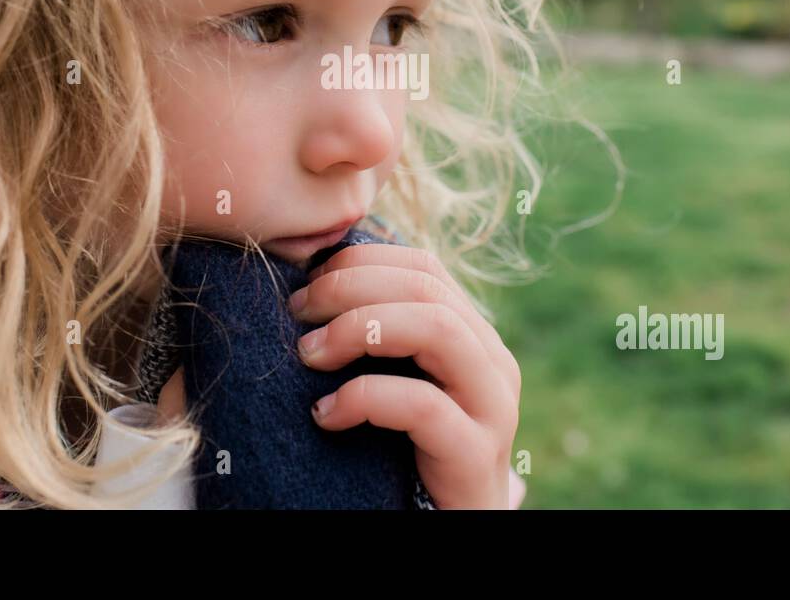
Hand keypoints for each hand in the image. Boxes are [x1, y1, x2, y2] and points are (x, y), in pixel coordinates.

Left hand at [289, 243, 520, 508]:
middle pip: (425, 287)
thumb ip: (379, 338)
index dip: (359, 261)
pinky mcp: (477, 454)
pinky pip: (422, 405)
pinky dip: (364, 398)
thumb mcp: (398, 382)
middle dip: (349, 288)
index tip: (305, 282)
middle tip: (296, 313)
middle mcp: (492, 361)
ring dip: (360, 329)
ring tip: (309, 355)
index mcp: (474, 335)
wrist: (452, 528)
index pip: (422, 266)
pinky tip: (325, 415)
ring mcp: (492, 406)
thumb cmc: (410, 454)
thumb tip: (311, 283)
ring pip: (436, 328)